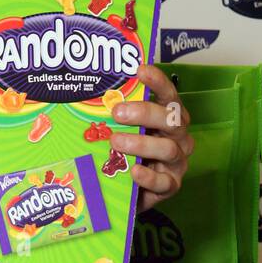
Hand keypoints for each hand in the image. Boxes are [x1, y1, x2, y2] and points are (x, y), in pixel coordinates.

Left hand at [108, 63, 193, 211]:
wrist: (129, 192)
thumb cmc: (126, 154)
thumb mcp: (122, 131)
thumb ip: (114, 117)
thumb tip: (83, 97)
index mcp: (168, 118)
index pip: (168, 95)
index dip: (157, 81)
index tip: (140, 70)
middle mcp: (178, 137)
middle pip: (171, 119)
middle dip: (145, 113)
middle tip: (117, 113)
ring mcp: (177, 162)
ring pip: (168, 149)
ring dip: (141, 144)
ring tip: (116, 142)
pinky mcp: (171, 186)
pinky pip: (163, 181)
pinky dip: (148, 176)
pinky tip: (134, 170)